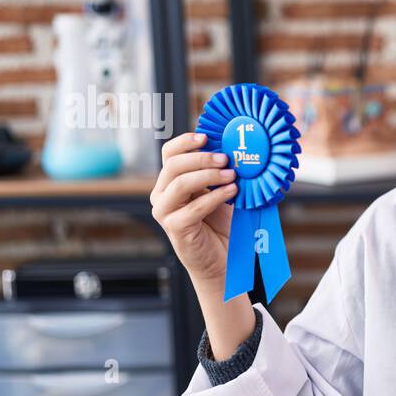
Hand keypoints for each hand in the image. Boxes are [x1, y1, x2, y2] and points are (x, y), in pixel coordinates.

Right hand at [150, 131, 237, 287]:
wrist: (223, 259)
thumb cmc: (222, 224)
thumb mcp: (219, 192)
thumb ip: (218, 172)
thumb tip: (231, 148)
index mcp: (170, 182)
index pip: (170, 154)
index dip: (186, 142)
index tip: (207, 136)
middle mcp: (162, 195)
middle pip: (173, 165)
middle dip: (201, 158)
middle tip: (226, 158)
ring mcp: (165, 212)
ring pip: (180, 183)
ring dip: (208, 176)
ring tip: (232, 175)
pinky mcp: (175, 228)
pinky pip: (193, 207)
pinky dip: (215, 197)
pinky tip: (232, 192)